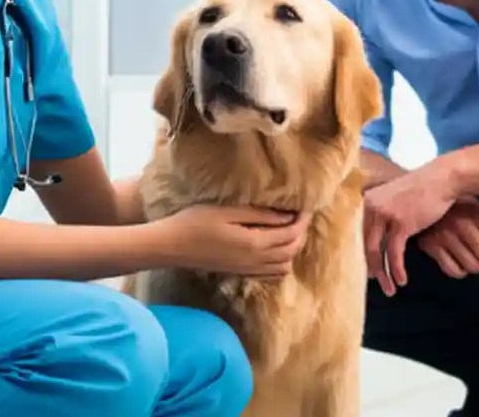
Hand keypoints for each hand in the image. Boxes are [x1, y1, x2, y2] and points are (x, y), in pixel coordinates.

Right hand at [157, 204, 311, 278]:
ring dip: (293, 248)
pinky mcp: (241, 273)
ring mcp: (249, 270)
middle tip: (300, 215)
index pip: (291, 233)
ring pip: (284, 264)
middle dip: (301, 233)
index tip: (306, 205)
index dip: (302, 219)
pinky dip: (281, 261)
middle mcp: (256, 261)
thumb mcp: (227, 211)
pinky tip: (274, 247)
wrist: (172, 247)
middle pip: (292, 250)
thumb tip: (287, 216)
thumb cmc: (195, 222)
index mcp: (254, 243)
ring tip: (288, 229)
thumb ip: (258, 215)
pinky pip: (272, 273)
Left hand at [364, 159, 458, 295]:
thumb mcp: (394, 199)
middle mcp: (371, 207)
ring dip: (383, 274)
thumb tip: (376, 238)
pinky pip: (394, 252)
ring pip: (376, 251)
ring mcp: (384, 214)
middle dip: (371, 268)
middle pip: (364, 244)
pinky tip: (401, 280)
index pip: (358, 233)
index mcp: (367, 201)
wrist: (441, 179)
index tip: (367, 269)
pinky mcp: (401, 223)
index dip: (361, 253)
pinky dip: (397, 269)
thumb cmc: (421, 191)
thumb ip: (382, 215)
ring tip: (389, 289)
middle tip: (377, 283)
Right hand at [417, 197, 478, 278]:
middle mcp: (461, 224)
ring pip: (472, 266)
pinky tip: (459, 263)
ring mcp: (444, 235)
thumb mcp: (474, 206)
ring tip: (472, 259)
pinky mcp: (430, 246)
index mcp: (474, 211)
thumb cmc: (452, 204)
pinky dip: (459, 271)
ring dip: (475, 266)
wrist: (418, 196)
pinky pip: (452, 270)